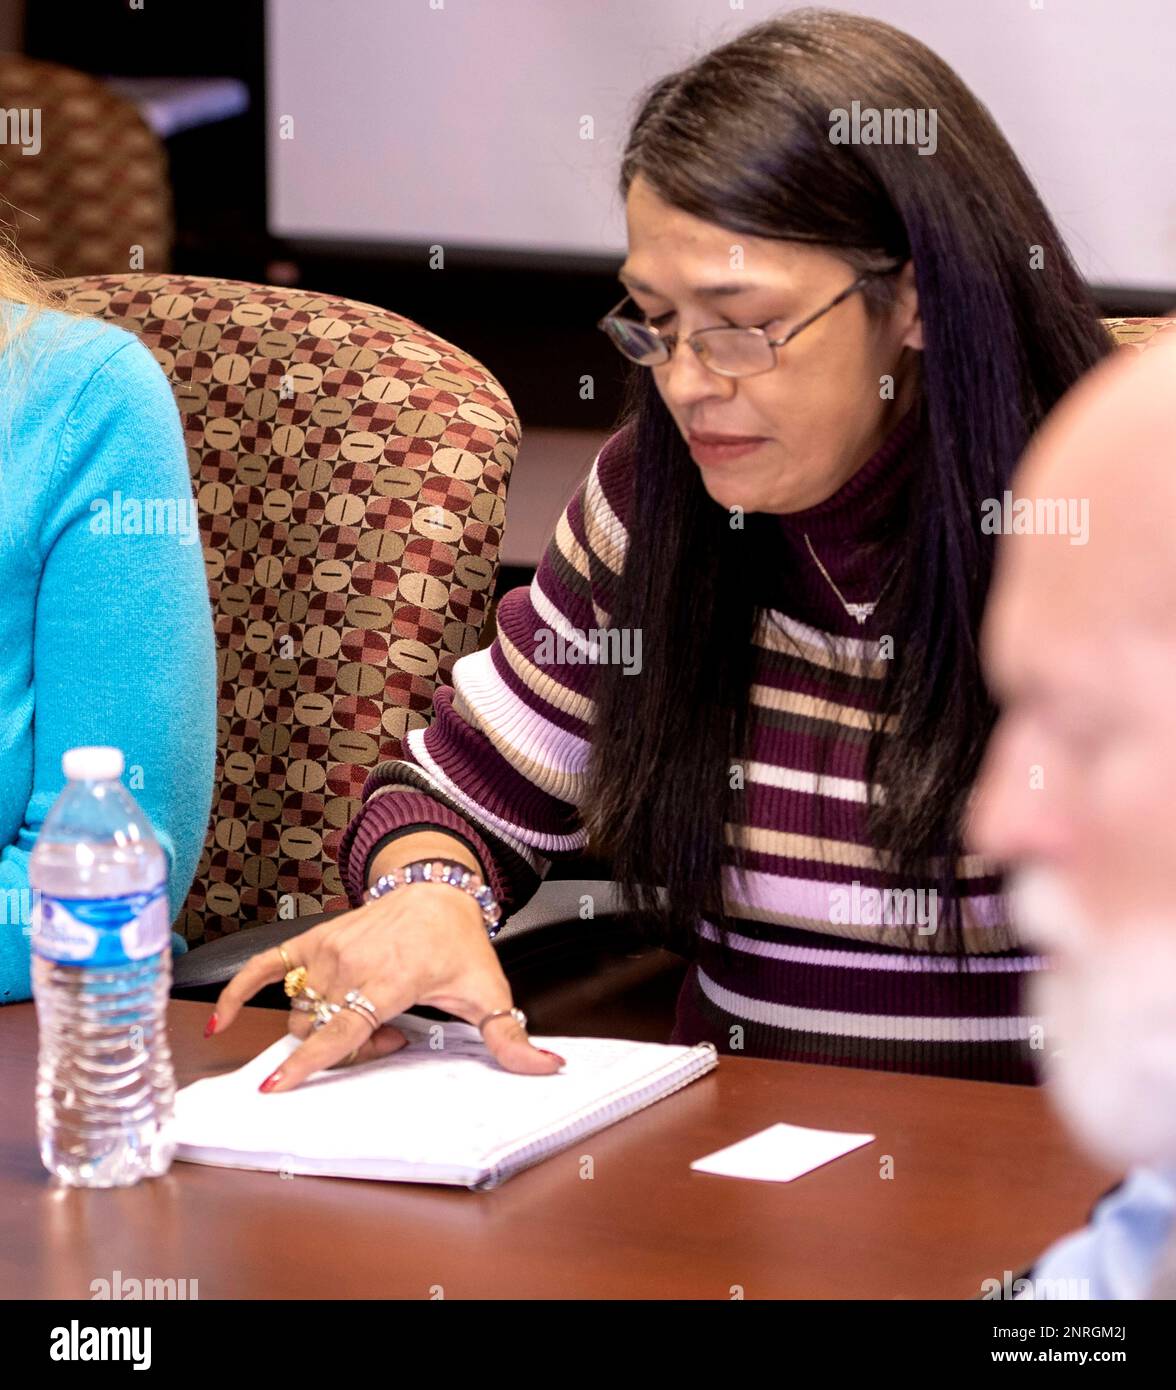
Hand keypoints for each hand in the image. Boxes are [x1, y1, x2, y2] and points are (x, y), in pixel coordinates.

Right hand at [208, 882, 562, 1090]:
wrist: (435, 890)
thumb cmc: (458, 944)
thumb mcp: (489, 992)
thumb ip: (513, 1038)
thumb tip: (549, 1067)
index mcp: (390, 977)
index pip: (342, 1027)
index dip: (310, 1060)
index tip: (277, 1084)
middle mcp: (352, 961)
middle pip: (326, 1030)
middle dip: (351, 1048)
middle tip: (389, 1033)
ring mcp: (327, 948)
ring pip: (305, 1012)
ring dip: (327, 1028)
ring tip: (366, 1013)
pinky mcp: (311, 939)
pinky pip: (265, 968)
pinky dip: (241, 992)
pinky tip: (220, 1021)